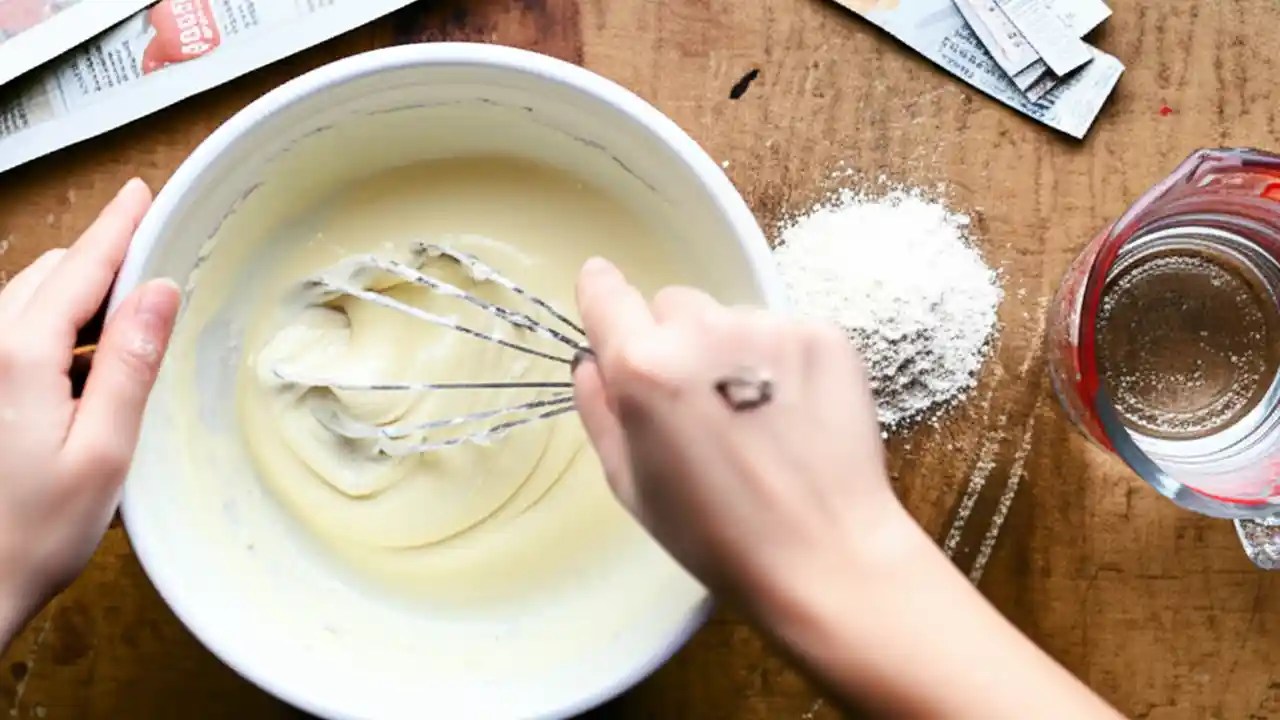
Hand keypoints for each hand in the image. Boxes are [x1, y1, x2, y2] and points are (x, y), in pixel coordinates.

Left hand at [0, 179, 179, 642]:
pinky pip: (14, 332)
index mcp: (20, 358)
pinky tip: (83, 362)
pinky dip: (54, 326)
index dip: (116, 229)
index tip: (139, 193)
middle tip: (151, 261)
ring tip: (123, 315)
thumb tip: (157, 294)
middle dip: (99, 259)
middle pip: (48, 275)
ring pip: (27, 300)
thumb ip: (128, 365)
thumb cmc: (31, 533)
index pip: (80, 270)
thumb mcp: (102, 451)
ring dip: (75, 293)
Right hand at [570, 257, 904, 600]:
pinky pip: (782, 333)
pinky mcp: (823, 335)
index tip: (608, 301)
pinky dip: (782, 363)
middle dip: (675, 342)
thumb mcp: (630, 484)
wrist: (824, 555)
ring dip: (732, 352)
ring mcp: (770, 328)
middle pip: (673, 306)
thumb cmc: (714, 535)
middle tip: (699, 406)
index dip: (603, 297)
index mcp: (644, 367)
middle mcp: (704, 332)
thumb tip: (592, 361)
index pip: (606, 293)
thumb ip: (600, 410)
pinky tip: (793, 414)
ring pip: (730, 319)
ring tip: (755, 419)